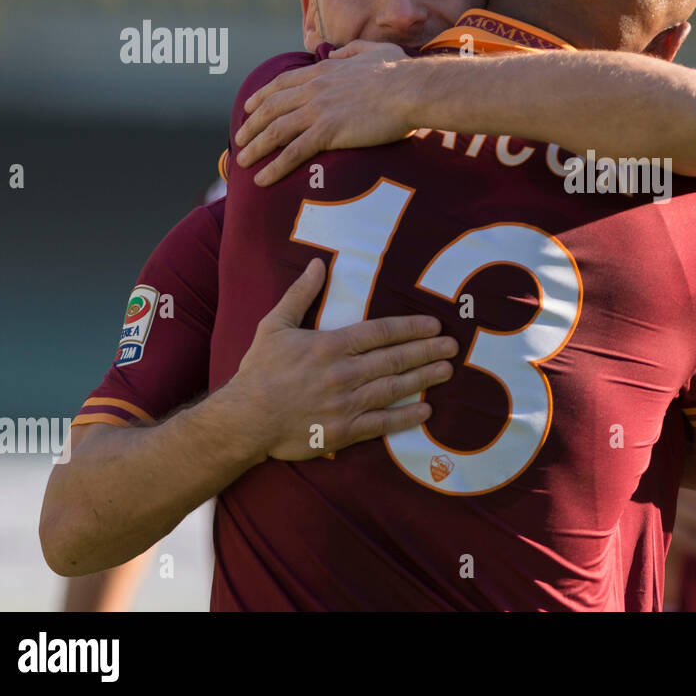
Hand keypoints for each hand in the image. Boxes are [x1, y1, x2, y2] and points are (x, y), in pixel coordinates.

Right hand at [230, 258, 457, 460]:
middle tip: (452, 346)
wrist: (243, 419)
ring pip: (394, 388)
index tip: (433, 325)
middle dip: (427, 350)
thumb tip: (318, 264)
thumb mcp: (275, 325)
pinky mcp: (343, 431)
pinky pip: (381, 423)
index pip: (381, 332)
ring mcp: (346, 404)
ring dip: (424, 378)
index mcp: (330, 346)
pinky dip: (405, 417)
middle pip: (395, 359)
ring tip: (447, 370)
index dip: (411, 327)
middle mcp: (344, 373)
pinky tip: (426, 410)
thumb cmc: (259, 371)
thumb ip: (300, 294)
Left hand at [235, 40, 426, 184]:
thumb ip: (350, 51)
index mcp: (323, 72)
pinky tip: (262, 179)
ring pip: (275, 131)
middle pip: (271, 108)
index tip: (249, 107)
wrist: (410, 89)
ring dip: (255, 148)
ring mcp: (318, 111)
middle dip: (251, 125)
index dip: (261, 96)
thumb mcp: (372, 51)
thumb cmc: (400, 71)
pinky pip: (293, 153)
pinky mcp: (328, 132)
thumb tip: (334, 55)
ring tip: (242, 162)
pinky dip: (275, 167)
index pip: (282, 83)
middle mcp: (314, 90)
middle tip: (239, 139)